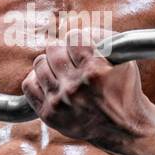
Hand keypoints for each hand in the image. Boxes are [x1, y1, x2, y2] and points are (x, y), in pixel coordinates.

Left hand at [19, 32, 154, 150]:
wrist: (123, 128)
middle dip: (63, 50)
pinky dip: (36, 79)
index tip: (82, 49)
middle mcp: (75, 87)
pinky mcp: (50, 114)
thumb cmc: (124, 91)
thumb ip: (104, 38)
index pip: (73, 37)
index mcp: (94, 71)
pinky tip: (49, 82)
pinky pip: (29, 86)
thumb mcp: (124, 61)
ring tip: (61, 71)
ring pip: (39, 65)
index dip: (78, 40)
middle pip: (53, 49)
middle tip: (71, 60)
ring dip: (50, 64)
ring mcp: (60, 102)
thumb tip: (78, 26)